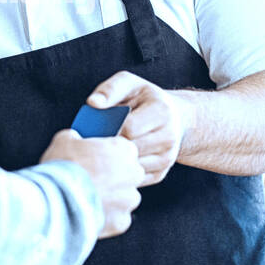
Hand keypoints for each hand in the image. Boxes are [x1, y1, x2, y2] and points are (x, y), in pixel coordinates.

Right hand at [41, 129, 143, 237]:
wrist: (56, 201)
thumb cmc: (62, 169)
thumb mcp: (63, 140)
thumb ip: (75, 137)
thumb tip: (73, 138)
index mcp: (124, 150)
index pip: (124, 149)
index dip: (108, 155)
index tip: (96, 160)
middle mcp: (133, 174)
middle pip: (128, 175)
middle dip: (113, 178)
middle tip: (91, 180)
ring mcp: (129, 200)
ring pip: (124, 199)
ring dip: (110, 199)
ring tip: (87, 199)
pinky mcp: (122, 222)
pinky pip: (116, 219)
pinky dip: (105, 217)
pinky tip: (87, 213)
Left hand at [87, 71, 191, 185]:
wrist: (172, 117)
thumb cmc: (143, 99)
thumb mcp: (129, 84)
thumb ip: (110, 89)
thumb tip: (93, 103)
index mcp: (162, 112)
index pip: (129, 128)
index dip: (109, 129)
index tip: (98, 127)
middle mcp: (169, 137)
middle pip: (129, 150)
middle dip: (108, 147)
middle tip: (93, 143)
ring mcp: (167, 158)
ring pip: (130, 168)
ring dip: (112, 163)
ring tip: (100, 152)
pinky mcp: (160, 174)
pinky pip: (133, 180)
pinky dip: (119, 174)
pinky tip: (111, 163)